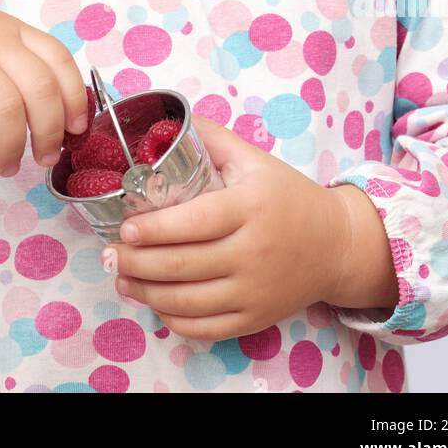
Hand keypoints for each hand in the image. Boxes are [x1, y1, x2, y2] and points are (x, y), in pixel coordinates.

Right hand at [0, 0, 89, 176]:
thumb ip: (15, 62)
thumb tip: (57, 114)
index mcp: (9, 29)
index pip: (59, 59)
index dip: (75, 98)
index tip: (76, 130)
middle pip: (40, 89)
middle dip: (50, 132)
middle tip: (45, 158)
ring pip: (6, 107)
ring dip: (12, 147)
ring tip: (7, 165)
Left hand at [108, 115, 347, 340]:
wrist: (337, 245)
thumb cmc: (289, 198)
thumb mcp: (254, 161)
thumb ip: (211, 139)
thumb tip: (166, 119)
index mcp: (250, 208)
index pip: (195, 222)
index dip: (155, 228)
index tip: (125, 226)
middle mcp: (253, 253)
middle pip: (183, 265)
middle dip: (137, 262)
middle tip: (110, 254)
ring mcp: (254, 291)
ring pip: (188, 301)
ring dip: (146, 293)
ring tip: (122, 279)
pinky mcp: (255, 318)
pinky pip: (205, 328)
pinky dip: (173, 319)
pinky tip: (154, 303)